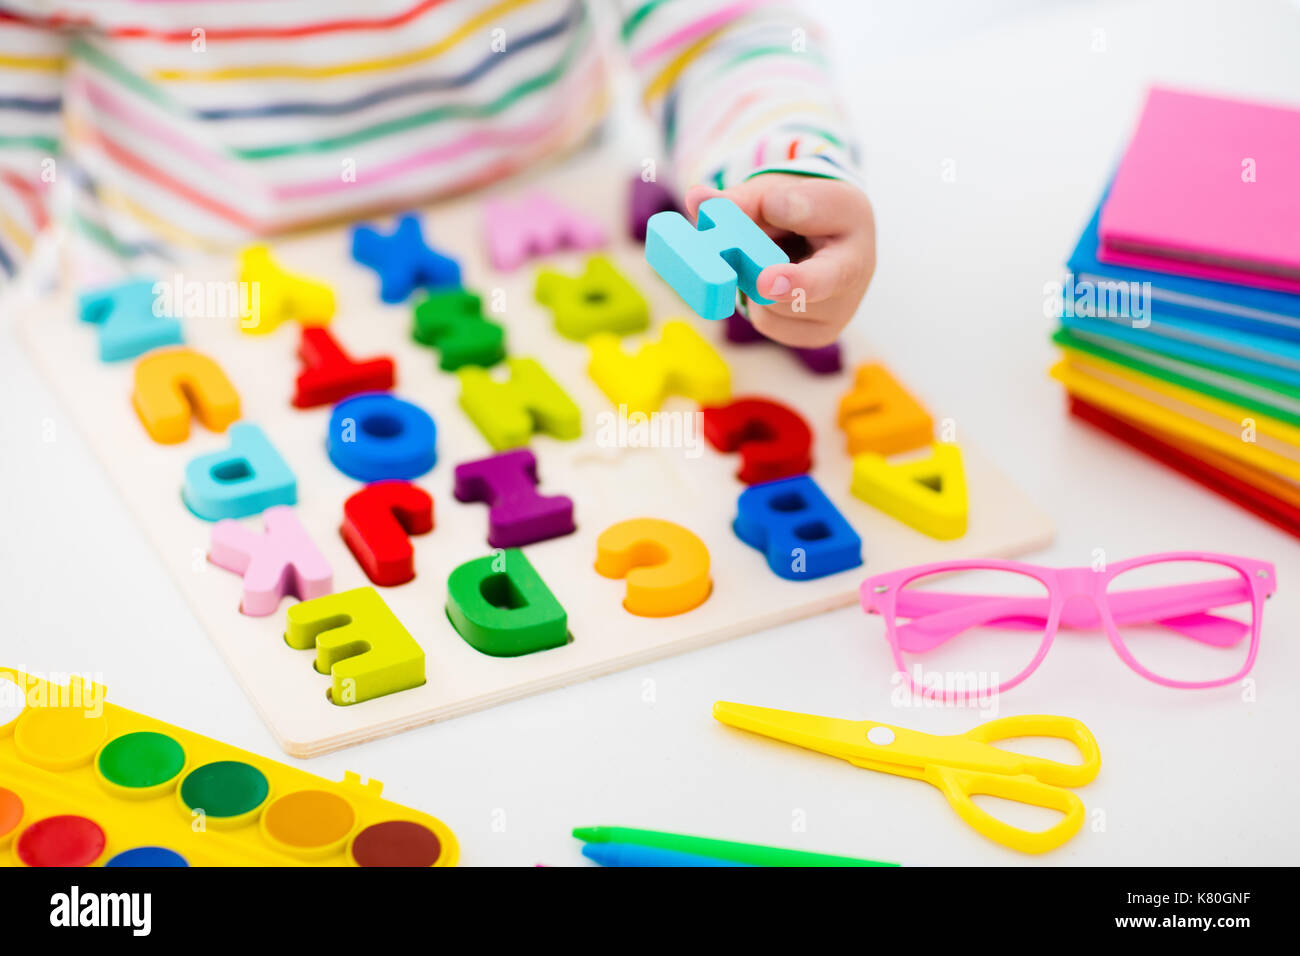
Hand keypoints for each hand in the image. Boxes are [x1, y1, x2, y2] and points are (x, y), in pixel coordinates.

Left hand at [684, 174, 875, 347]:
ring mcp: (844, 306)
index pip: (823, 210)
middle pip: (824, 279)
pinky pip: (768, 323)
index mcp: (849, 212)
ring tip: (766, 263)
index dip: (794, 211)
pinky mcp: (819, 334)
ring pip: (777, 304)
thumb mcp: (768, 195)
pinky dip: (757, 305)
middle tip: (764, 283)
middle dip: (794, 284)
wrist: (821, 242)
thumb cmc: (794, 212)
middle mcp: (860, 264)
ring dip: (753, 284)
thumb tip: (698, 200)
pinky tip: (770, 288)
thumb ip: (739, 201)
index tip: (771, 219)